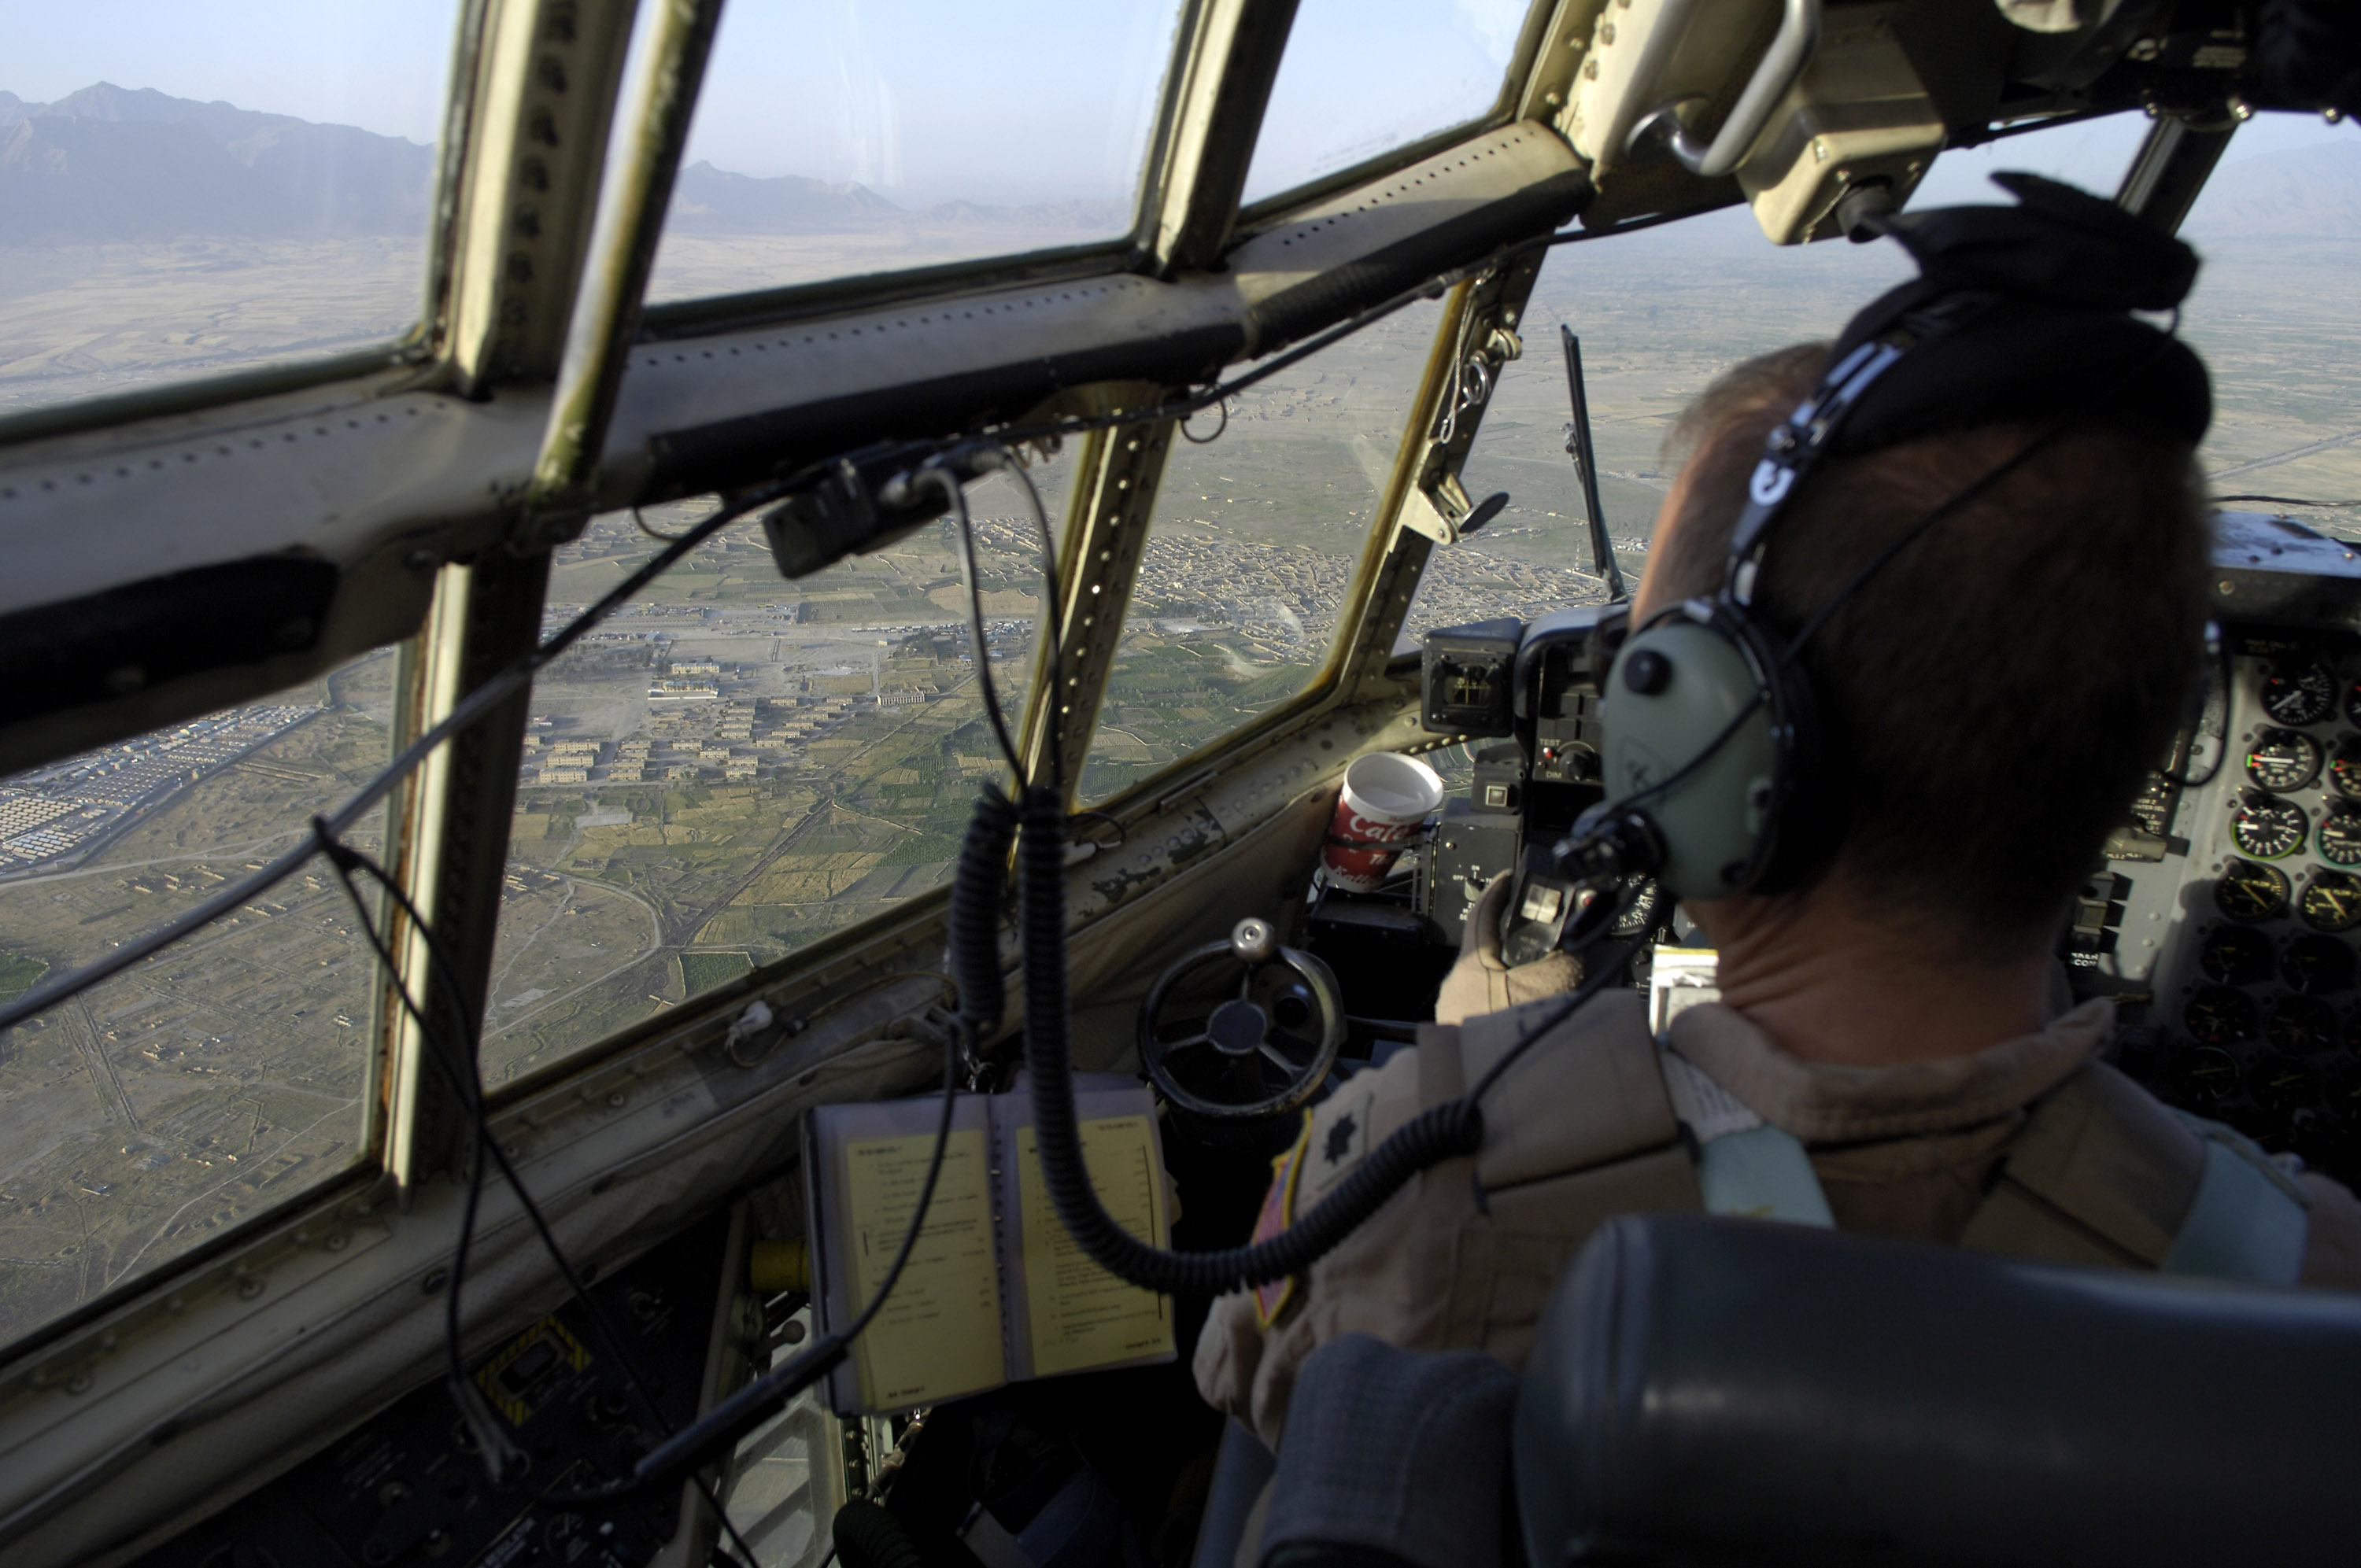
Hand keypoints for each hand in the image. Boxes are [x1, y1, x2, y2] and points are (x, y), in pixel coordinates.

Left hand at [1434, 871, 1583, 1024]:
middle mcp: (1456, 985)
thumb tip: (1574, 937)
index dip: (1498, 889)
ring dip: (1513, 976)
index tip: (1509, 876)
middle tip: (1536, 929)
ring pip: (1488, 980)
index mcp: (1471, 964)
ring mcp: (1455, 1012)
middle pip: (1486, 948)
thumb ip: (1565, 953)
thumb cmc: (1514, 1037)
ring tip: (1540, 975)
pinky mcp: (1462, 1035)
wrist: (1494, 1093)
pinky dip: (1508, 1001)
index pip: (1481, 911)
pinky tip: (1528, 1008)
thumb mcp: (1554, 984)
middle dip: (1511, 939)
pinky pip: (1488, 1005)